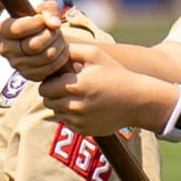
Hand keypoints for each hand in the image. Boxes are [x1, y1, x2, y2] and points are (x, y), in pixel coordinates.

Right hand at [0, 0, 68, 81]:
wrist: (42, 37)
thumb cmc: (40, 20)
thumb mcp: (43, 8)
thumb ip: (49, 10)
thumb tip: (54, 24)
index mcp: (3, 31)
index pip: (17, 29)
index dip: (35, 23)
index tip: (42, 19)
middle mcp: (5, 50)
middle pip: (34, 45)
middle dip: (51, 35)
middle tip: (56, 30)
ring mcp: (16, 65)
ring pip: (45, 56)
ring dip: (59, 45)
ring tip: (59, 38)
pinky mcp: (29, 75)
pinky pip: (50, 67)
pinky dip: (61, 57)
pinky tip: (60, 48)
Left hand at [35, 42, 175, 135]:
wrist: (137, 100)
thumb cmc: (115, 74)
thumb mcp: (95, 54)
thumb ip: (71, 50)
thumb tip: (51, 51)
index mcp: (75, 86)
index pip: (44, 88)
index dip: (50, 81)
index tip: (61, 77)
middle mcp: (75, 106)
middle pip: (48, 101)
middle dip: (54, 93)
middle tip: (68, 86)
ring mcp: (79, 120)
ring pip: (56, 112)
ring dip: (62, 104)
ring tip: (79, 96)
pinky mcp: (84, 130)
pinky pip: (67, 122)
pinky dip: (72, 115)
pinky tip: (86, 106)